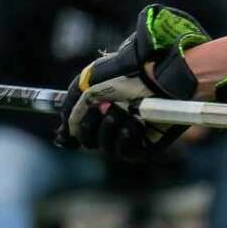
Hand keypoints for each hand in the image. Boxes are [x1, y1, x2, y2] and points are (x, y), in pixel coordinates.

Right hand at [55, 4, 210, 160]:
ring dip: (108, 129)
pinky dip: (125, 137)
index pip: (78, 129)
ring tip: (122, 112)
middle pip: (88, 141)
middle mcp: (113, 121)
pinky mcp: (146, 144)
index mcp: (100, 106)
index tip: (65, 136)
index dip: (71, 133)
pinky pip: (125, 153)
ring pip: (105, 148)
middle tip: (103, 108)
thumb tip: (66, 132)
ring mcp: (129, 134)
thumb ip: (72, 108)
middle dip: (90, 127)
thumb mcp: (89, 84)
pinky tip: (135, 123)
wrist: (161, 77)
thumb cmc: (126, 74)